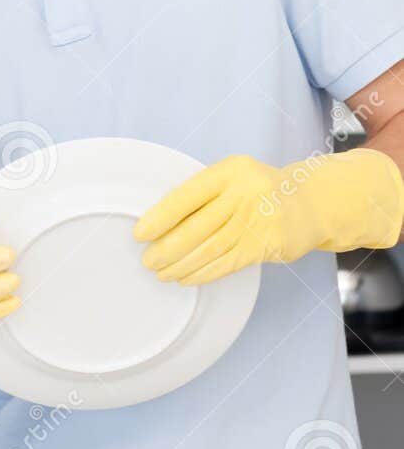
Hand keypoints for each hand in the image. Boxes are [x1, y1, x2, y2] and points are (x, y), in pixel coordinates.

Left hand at [133, 148, 403, 286]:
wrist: (309, 201)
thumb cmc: (257, 189)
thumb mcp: (233, 178)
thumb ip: (204, 194)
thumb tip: (159, 223)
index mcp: (229, 170)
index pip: (187, 195)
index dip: (161, 217)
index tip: (140, 233)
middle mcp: (245, 193)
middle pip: (198, 226)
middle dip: (168, 247)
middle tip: (147, 261)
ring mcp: (260, 220)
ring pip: (212, 248)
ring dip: (182, 264)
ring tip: (161, 273)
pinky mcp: (269, 244)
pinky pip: (229, 263)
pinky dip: (204, 273)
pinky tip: (186, 278)